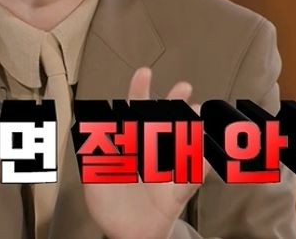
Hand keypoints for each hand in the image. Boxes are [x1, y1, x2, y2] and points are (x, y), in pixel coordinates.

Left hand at [83, 68, 208, 238]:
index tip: (144, 73)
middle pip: (166, 122)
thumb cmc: (109, 202)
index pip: (134, 113)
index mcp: (132, 143)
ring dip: (194, 130)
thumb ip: (94, 155)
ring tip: (201, 116)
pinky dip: (200, 169)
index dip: (139, 92)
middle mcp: (152, 151)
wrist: (126, 234)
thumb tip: (89, 126)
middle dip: (175, 103)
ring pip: (184, 145)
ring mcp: (167, 171)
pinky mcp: (177, 194)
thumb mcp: (94, 177)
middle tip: (184, 88)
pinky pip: (191, 180)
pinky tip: (206, 158)